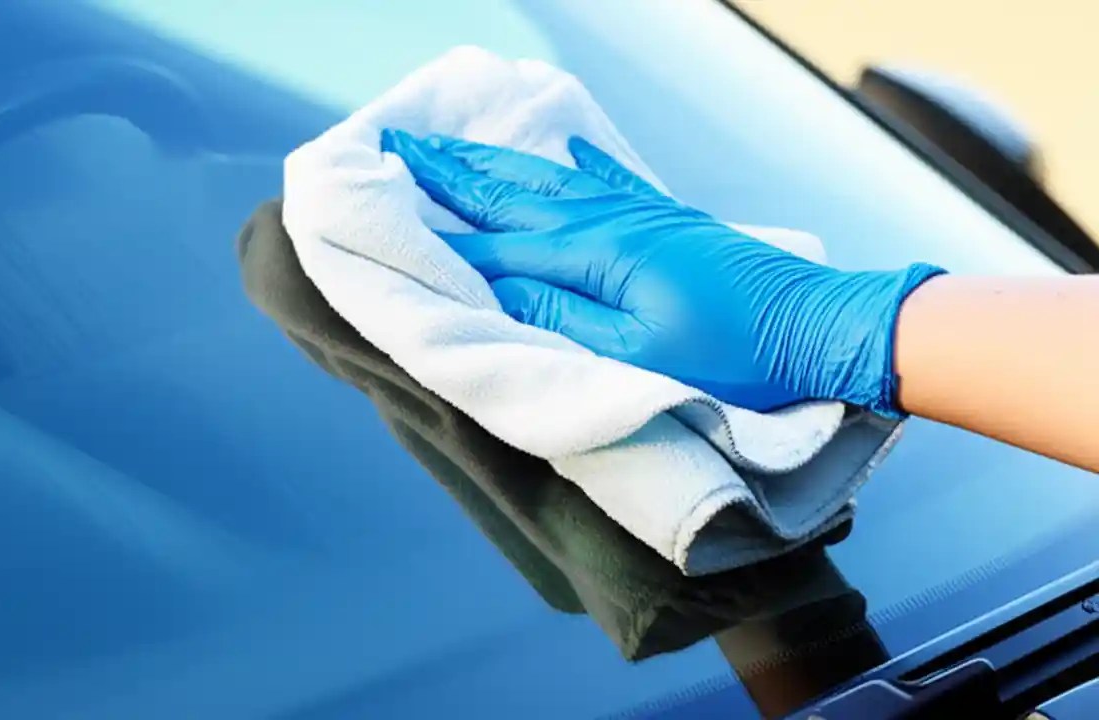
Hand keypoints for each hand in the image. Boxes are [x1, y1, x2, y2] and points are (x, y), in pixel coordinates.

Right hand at [381, 129, 944, 415]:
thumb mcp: (638, 358)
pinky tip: (564, 148)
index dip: (438, 236)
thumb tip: (495, 288)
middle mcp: (606, 220)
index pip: (495, 247)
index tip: (384, 214)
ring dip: (493, 162)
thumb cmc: (732, 355)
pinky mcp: (665, 219)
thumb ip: (560, 320)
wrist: (818, 324)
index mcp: (593, 255)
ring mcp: (638, 213)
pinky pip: (604, 178)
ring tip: (451, 146)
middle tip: (396, 147)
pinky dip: (574, 163)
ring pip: (546, 179)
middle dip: (448, 173)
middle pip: (509, 192)